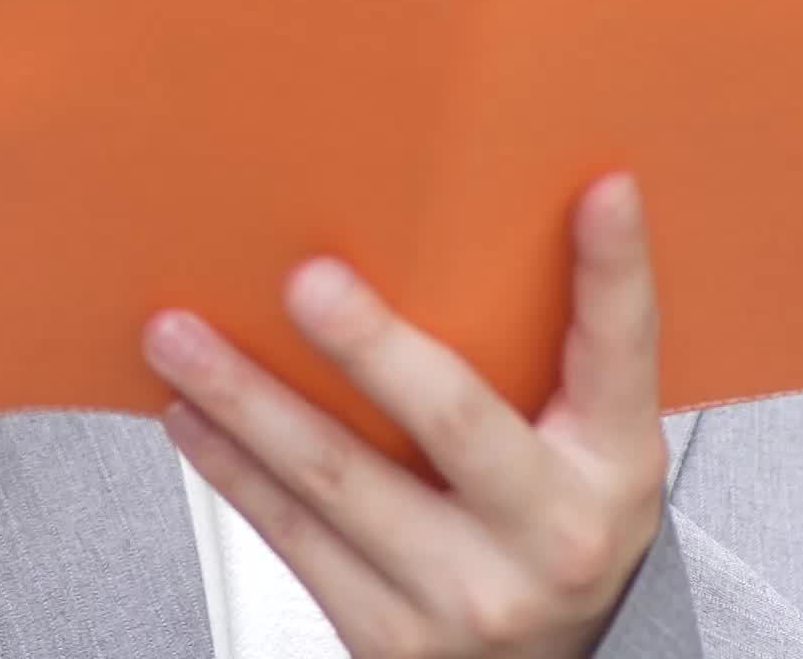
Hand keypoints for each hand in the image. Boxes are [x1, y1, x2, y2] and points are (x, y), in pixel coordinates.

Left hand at [144, 174, 668, 658]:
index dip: (615, 266)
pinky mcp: (390, 639)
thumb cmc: (557, 531)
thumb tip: (509, 209)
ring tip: (180, 337)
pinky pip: (294, 539)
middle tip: (306, 280)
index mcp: (614, 463)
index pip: (623, 350)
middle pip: (453, 419)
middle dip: (369, 345)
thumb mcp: (593, 447)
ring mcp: (467, 595)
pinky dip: (232, 471)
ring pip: (336, 481)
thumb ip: (556, 352)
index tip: (603, 189)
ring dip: (244, 401)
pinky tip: (193, 418)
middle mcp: (550, 534)